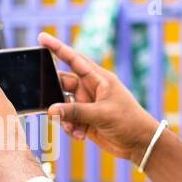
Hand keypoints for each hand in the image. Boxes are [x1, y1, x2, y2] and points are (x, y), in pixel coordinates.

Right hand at [38, 31, 160, 161]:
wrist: (140, 143)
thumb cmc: (128, 121)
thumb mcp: (102, 114)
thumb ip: (75, 112)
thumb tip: (51, 110)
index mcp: (98, 79)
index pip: (74, 59)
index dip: (57, 48)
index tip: (41, 38)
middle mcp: (90, 89)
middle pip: (63, 84)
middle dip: (53, 93)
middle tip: (47, 101)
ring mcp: (87, 105)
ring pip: (62, 105)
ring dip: (63, 117)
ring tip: (72, 128)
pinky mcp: (85, 120)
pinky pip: (67, 121)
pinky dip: (69, 128)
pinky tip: (80, 136)